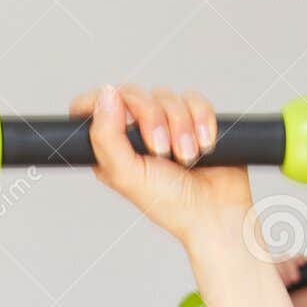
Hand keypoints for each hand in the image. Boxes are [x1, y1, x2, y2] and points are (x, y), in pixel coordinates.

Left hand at [69, 83, 251, 240]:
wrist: (215, 211)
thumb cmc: (169, 203)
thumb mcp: (127, 175)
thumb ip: (107, 137)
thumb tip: (106, 95)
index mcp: (110, 149)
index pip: (91, 106)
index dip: (101, 101)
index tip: (121, 116)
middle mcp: (134, 135)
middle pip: (132, 94)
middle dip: (153, 119)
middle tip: (161, 150)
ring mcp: (164, 126)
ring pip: (166, 97)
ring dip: (181, 127)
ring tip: (187, 156)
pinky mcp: (192, 119)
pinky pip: (193, 100)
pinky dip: (201, 120)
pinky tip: (204, 145)